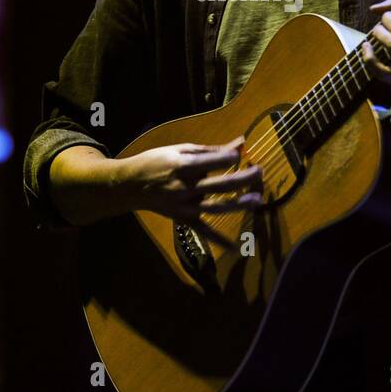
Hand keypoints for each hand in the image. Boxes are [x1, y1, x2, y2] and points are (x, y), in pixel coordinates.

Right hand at [121, 137, 262, 247]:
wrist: (130, 185)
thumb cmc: (156, 162)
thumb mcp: (180, 150)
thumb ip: (211, 150)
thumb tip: (239, 144)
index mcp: (183, 166)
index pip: (212, 162)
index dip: (230, 157)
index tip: (242, 154)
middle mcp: (185, 188)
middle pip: (220, 185)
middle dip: (243, 178)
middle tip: (260, 172)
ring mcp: (185, 206)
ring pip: (216, 207)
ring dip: (238, 205)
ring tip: (256, 200)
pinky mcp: (183, 219)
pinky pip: (203, 231)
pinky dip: (218, 240)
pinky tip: (235, 247)